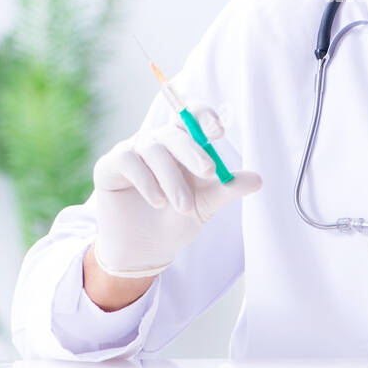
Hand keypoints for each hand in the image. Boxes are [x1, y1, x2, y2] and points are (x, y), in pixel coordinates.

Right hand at [92, 102, 261, 276]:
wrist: (144, 251)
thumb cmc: (175, 221)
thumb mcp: (206, 205)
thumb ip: (228, 189)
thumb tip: (258, 179)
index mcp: (181, 144)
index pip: (191, 116)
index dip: (204, 116)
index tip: (219, 132)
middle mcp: (156, 141)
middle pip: (175, 131)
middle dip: (193, 151)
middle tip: (208, 171)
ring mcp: (131, 150)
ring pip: (154, 150)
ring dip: (172, 179)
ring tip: (182, 206)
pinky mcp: (109, 165)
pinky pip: (129, 161)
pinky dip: (147, 181)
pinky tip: (158, 202)